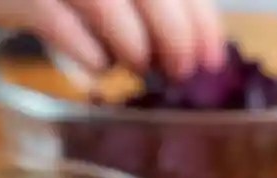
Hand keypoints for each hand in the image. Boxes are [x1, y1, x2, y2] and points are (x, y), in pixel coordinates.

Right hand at [0, 0, 224, 78]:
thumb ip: (136, 1)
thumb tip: (186, 38)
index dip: (203, 20)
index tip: (212, 57)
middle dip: (177, 38)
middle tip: (182, 72)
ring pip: (112, 8)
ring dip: (136, 47)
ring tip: (139, 68)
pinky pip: (64, 29)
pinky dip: (89, 54)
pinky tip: (97, 68)